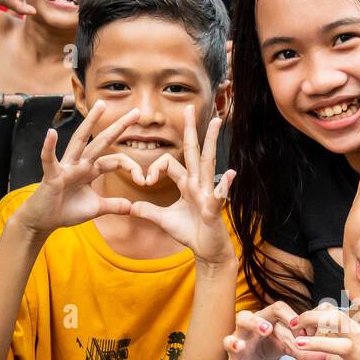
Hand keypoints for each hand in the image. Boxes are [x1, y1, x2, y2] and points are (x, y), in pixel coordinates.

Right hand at [16, 102, 143, 235]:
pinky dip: (49, 147)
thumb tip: (132, 207)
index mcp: (91, 170)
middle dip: (119, 127)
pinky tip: (51, 133)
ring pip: (79, 141)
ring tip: (101, 106)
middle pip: (102, 141)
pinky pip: (50, 160)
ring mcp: (66, 167)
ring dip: (90, 123)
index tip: (144, 180)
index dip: (132, 167)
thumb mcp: (95, 208)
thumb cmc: (67, 210)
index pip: (116, 160)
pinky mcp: (52, 175)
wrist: (45, 221)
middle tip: (137, 111)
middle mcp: (80, 164)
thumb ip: (113, 205)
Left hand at [129, 107, 235, 266]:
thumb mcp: (163, 220)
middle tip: (188, 107)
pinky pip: (218, 195)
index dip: (154, 168)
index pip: (169, 163)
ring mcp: (208, 194)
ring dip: (211, 142)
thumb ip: (148, 211)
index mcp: (187, 184)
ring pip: (207, 163)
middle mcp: (198, 184)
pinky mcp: (213, 209)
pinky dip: (223, 185)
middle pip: (193, 151)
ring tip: (215, 123)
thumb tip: (130, 207)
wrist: (206, 251)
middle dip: (190, 129)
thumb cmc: (190, 233)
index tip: (145, 181)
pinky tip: (229, 174)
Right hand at [217, 302, 301, 359]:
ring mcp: (237, 346)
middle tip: (268, 330)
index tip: (297, 326)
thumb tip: (327, 358)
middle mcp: (246, 329)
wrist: (254, 356)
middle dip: (256, 322)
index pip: (275, 308)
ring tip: (239, 347)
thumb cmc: (273, 342)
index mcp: (264, 319)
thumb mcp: (289, 343)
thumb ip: (304, 349)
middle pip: (246, 317)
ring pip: (228, 340)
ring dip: (234, 343)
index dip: (287, 315)